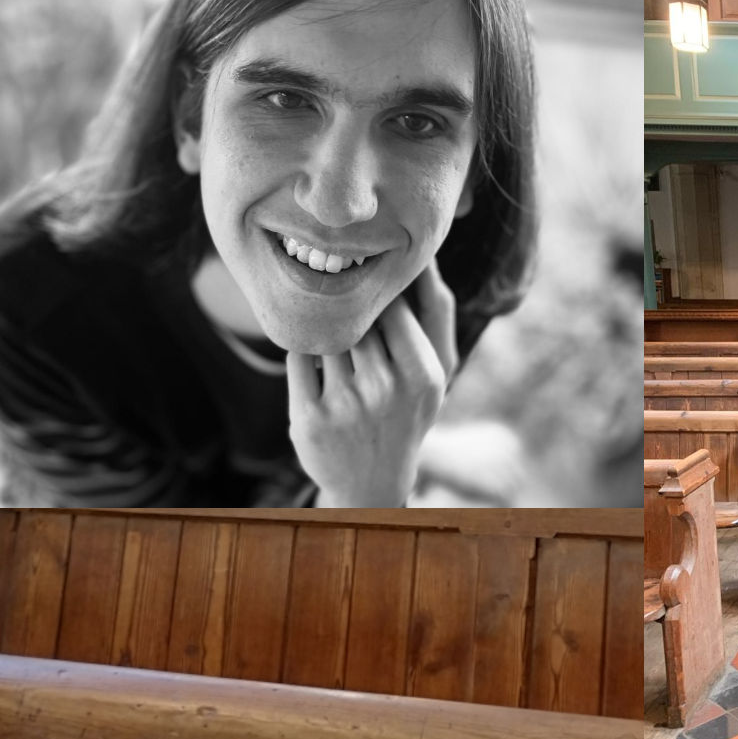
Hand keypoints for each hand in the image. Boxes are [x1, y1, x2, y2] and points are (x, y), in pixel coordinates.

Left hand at [286, 261, 458, 506]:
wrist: (372, 481)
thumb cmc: (408, 411)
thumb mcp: (439, 370)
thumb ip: (436, 312)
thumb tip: (423, 256)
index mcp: (423, 375)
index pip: (393, 307)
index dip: (379, 297)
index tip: (372, 296)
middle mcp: (385, 389)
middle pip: (357, 319)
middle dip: (350, 314)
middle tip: (347, 319)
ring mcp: (344, 405)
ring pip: (325, 334)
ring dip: (324, 329)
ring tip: (335, 344)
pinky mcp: (309, 417)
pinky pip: (298, 356)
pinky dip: (304, 350)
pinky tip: (317, 363)